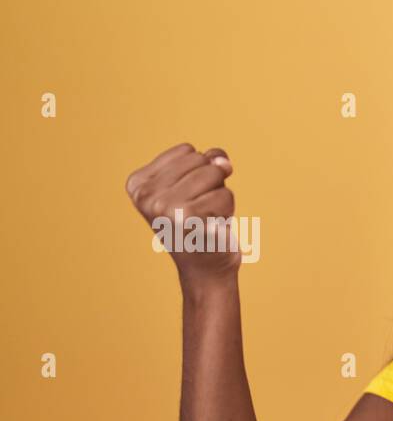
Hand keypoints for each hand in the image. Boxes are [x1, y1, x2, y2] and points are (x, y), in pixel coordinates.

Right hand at [125, 143, 239, 281]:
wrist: (205, 270)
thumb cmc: (201, 225)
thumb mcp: (197, 185)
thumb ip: (209, 161)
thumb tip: (222, 161)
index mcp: (138, 184)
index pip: (188, 151)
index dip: (199, 173)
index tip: (188, 199)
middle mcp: (146, 196)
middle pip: (202, 160)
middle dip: (212, 183)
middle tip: (201, 210)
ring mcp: (166, 208)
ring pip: (215, 174)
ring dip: (221, 196)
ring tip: (207, 217)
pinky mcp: (190, 221)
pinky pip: (225, 195)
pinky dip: (227, 210)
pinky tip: (212, 227)